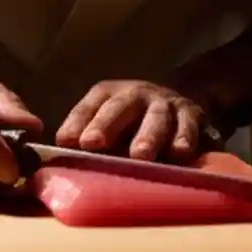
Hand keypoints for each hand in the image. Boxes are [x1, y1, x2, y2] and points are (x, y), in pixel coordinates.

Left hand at [56, 80, 213, 162]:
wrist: (179, 105)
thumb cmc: (131, 124)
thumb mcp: (107, 125)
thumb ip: (84, 138)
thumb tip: (57, 158)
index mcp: (109, 94)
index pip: (90, 106)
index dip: (77, 122)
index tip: (66, 141)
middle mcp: (137, 94)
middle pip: (120, 106)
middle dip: (105, 125)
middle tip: (92, 144)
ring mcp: (166, 103)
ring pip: (156, 116)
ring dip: (147, 135)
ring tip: (139, 156)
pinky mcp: (193, 116)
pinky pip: (189, 125)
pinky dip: (185, 137)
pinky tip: (179, 153)